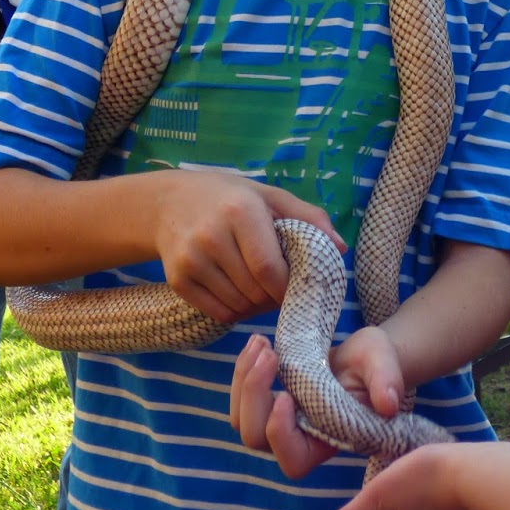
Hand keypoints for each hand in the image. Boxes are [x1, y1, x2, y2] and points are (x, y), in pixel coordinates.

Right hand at [152, 173, 339, 326]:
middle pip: (255, 291)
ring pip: (237, 305)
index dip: (287, 287)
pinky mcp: (177, 280)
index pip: (269, 268)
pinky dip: (235, 311)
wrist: (169, 202)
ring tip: (259, 288)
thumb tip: (340, 247)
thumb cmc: (230, 198)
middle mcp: (211, 236)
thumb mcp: (269, 197)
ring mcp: (191, 260)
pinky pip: (218, 313)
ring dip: (256, 306)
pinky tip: (238, 292)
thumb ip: (308, 218)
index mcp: (240, 212)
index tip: (297, 288)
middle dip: (273, 297)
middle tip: (280, 289)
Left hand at [230, 325, 404, 478]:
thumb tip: (389, 405)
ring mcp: (278, 422)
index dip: (280, 434)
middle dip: (254, 395)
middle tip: (270, 353)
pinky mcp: (267, 403)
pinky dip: (242, 368)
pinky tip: (258, 342)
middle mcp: (298, 439)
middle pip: (254, 438)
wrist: (361, 355)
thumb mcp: (384, 364)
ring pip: (240, 419)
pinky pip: (240, 397)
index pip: (292, 461)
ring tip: (261, 342)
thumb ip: (388, 382)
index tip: (286, 394)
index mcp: (326, 441)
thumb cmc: (375, 364)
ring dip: (243, 379)